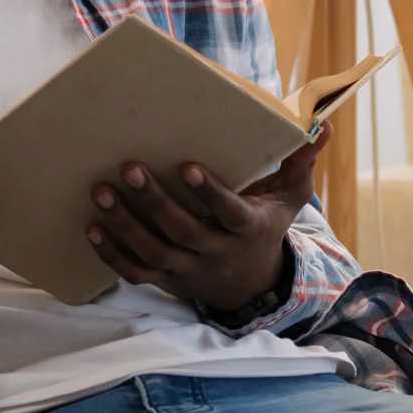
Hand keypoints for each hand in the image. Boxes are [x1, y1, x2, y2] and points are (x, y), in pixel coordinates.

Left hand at [85, 125, 330, 311]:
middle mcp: (215, 252)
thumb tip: (320, 128)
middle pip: (181, 231)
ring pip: (153, 252)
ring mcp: (187, 269)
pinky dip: (112, 254)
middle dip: (154, 200)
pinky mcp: (165, 280)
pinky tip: (93, 227)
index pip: (228, 213)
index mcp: (246, 228)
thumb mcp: (289, 199)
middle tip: (129, 167)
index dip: (209, 193)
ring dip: (124, 224)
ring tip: (102, 192)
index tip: (187, 166)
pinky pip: (135, 273)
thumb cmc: (264, 227)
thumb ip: (299, 163)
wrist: (249, 284)